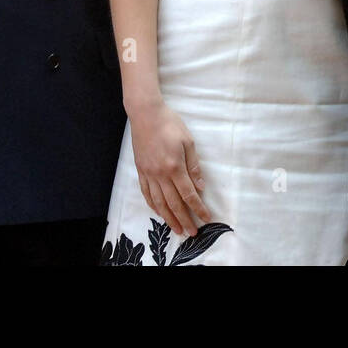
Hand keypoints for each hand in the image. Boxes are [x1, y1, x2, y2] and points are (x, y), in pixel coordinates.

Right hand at [128, 99, 212, 235]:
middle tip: (192, 232)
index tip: (206, 218)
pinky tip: (159, 213)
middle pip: (173, 203)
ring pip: (158, 202)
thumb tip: (200, 186)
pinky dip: (153, 206)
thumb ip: (193, 165)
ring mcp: (148, 174)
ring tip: (177, 229)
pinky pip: (147, 193)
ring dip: (168, 218)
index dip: (198, 208)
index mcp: (174, 166)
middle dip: (184, 219)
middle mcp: (160, 174)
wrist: (146, 114)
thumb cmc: (170, 124)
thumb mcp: (188, 141)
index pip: (188, 194)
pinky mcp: (141, 171)